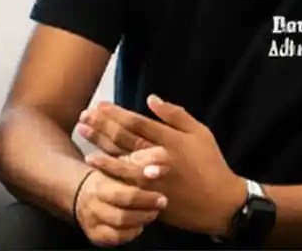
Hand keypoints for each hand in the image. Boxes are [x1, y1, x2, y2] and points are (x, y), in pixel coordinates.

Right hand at [73, 165, 168, 246]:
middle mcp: (93, 206)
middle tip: (160, 206)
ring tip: (152, 213)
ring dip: (140, 223)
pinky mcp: (95, 236)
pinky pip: (116, 239)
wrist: (83, 192)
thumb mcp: (121, 166)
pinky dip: (131, 233)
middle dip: (145, 213)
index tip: (162, 198)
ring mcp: (92, 223)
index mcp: (99, 186)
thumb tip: (160, 169)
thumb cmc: (109, 177)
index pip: (124, 196)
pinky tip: (139, 224)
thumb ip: (140, 167)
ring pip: (118, 231)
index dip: (146, 199)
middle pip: (121, 216)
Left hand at [81, 95, 244, 236]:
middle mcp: (156, 157)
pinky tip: (94, 161)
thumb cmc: (211, 164)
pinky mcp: (147, 194)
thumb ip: (175, 114)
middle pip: (122, 138)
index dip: (115, 113)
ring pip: (118, 157)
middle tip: (84, 116)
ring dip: (99, 144)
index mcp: (169, 139)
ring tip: (82, 133)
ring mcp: (150, 177)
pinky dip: (108, 169)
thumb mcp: (200, 132)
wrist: (218, 202)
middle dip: (101, 125)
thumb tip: (151, 98)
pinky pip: (123, 180)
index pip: (136, 122)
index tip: (99, 105)